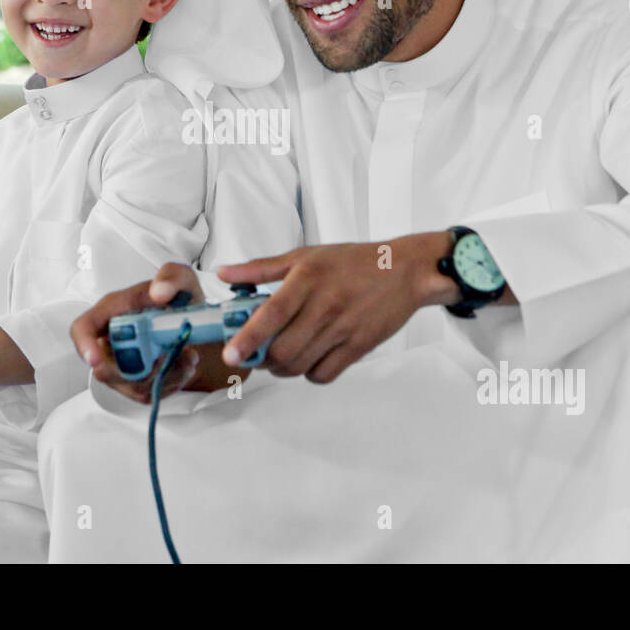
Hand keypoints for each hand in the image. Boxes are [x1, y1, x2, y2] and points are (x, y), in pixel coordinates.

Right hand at [71, 262, 201, 404]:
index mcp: (111, 312)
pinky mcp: (138, 385)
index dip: (84, 346)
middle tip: (170, 353)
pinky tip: (185, 364)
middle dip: (141, 367)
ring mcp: (122, 367)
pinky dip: (172, 381)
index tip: (96, 361)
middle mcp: (110, 341)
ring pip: (132, 385)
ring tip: (187, 354)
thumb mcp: (182, 278)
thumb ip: (172, 277)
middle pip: (106, 369)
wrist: (196, 326)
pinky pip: (148, 393)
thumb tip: (159, 292)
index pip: (82, 329)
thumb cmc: (179, 299)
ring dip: (164, 374)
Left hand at [216, 235, 445, 383]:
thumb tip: (224, 274)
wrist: (405, 270)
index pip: (271, 314)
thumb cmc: (352, 262)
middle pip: (283, 350)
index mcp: (307, 278)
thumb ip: (261, 268)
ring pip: (301, 366)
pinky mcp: (359, 346)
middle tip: (257, 355)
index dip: (248, 337)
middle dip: (263, 360)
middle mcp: (325, 305)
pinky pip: (325, 374)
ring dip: (283, 369)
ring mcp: (344, 328)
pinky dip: (309, 373)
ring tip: (281, 357)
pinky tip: (309, 359)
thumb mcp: (305, 256)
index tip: (230, 354)